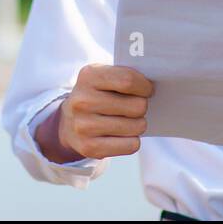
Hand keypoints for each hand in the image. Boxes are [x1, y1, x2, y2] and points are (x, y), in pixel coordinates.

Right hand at [35, 64, 153, 163]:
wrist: (68, 122)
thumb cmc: (97, 95)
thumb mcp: (103, 76)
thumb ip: (124, 75)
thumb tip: (154, 86)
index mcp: (89, 76)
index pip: (128, 81)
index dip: (145, 87)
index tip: (147, 90)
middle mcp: (83, 101)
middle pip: (136, 106)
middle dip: (142, 106)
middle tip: (136, 106)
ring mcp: (84, 126)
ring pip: (136, 126)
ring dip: (139, 124)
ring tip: (128, 120)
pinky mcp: (90, 147)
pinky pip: (131, 145)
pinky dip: (132, 140)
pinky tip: (122, 134)